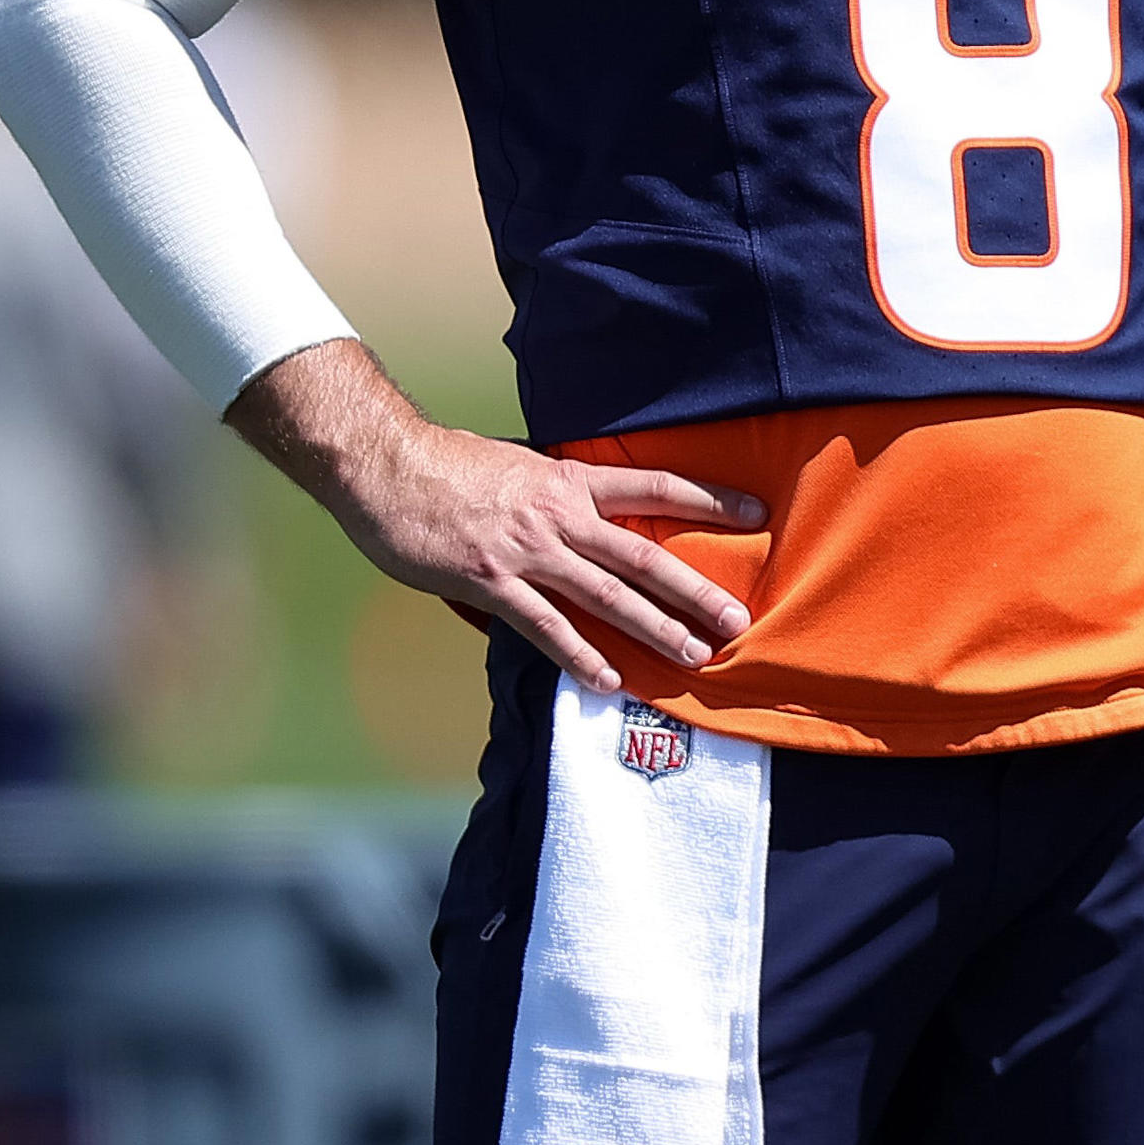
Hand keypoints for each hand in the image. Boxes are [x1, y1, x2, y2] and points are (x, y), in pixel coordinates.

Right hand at [225, 340, 760, 694]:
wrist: (386, 463)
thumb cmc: (447, 463)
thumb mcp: (516, 465)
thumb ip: (552, 490)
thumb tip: (578, 511)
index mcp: (569, 480)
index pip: (655, 487)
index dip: (709, 499)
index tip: (757, 514)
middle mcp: (560, 516)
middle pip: (644, 556)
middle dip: (696, 589)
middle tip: (740, 620)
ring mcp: (528, 552)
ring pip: (607, 596)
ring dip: (655, 630)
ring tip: (695, 656)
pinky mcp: (491, 582)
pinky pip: (545, 627)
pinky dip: (579, 656)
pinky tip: (608, 681)